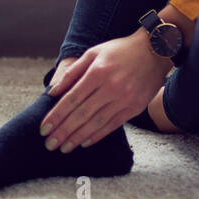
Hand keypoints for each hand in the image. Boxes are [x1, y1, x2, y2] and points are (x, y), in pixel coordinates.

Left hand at [39, 33, 171, 151]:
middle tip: (49, 144)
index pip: (72, 99)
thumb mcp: (93, 53)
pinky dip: (97, 135)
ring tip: (63, 148)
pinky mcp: (135, 108)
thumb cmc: (120, 50)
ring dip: (77, 137)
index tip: (43, 129)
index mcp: (98, 72)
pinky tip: (84, 142)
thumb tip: (52, 92)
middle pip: (81, 114)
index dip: (56, 116)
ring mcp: (124, 99)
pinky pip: (112, 125)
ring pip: (96, 123)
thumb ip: (72, 72)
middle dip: (63, 131)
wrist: (155, 50)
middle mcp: (111, 87)